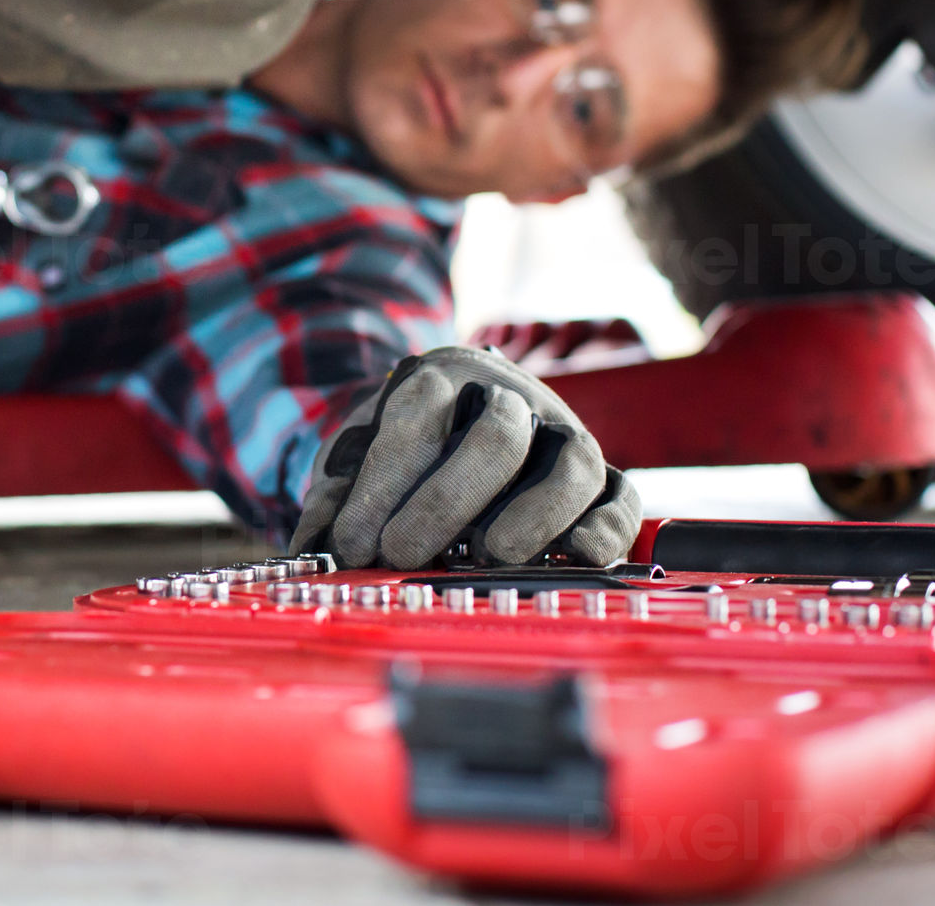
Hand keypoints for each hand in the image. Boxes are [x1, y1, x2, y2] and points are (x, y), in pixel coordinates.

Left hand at [289, 346, 639, 569]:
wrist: (459, 418)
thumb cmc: (401, 449)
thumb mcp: (356, 458)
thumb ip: (333, 501)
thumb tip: (312, 554)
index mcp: (442, 377)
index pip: (418, 416)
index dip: (384, 484)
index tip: (353, 544)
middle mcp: (512, 397)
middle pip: (497, 437)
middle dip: (445, 503)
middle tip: (403, 554)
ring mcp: (566, 434)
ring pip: (572, 463)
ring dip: (530, 516)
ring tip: (487, 557)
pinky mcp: (606, 477)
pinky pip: (623, 498)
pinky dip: (604, 529)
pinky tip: (569, 557)